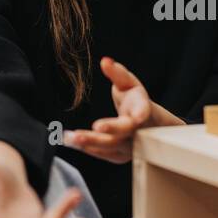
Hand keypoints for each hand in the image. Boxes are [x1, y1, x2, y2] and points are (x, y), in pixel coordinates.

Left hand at [63, 56, 182, 163]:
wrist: (148, 125)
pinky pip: (105, 154)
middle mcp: (139, 131)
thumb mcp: (129, 84)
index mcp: (143, 110)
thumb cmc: (135, 100)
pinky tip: (73, 142)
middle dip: (105, 132)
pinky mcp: (121, 155)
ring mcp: (131, 145)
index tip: (136, 117)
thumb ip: (118, 73)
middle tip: (85, 131)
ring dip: (90, 143)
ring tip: (70, 138)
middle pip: (123, 133)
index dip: (141, 114)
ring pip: (111, 146)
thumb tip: (105, 61)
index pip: (143, 112)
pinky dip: (89, 149)